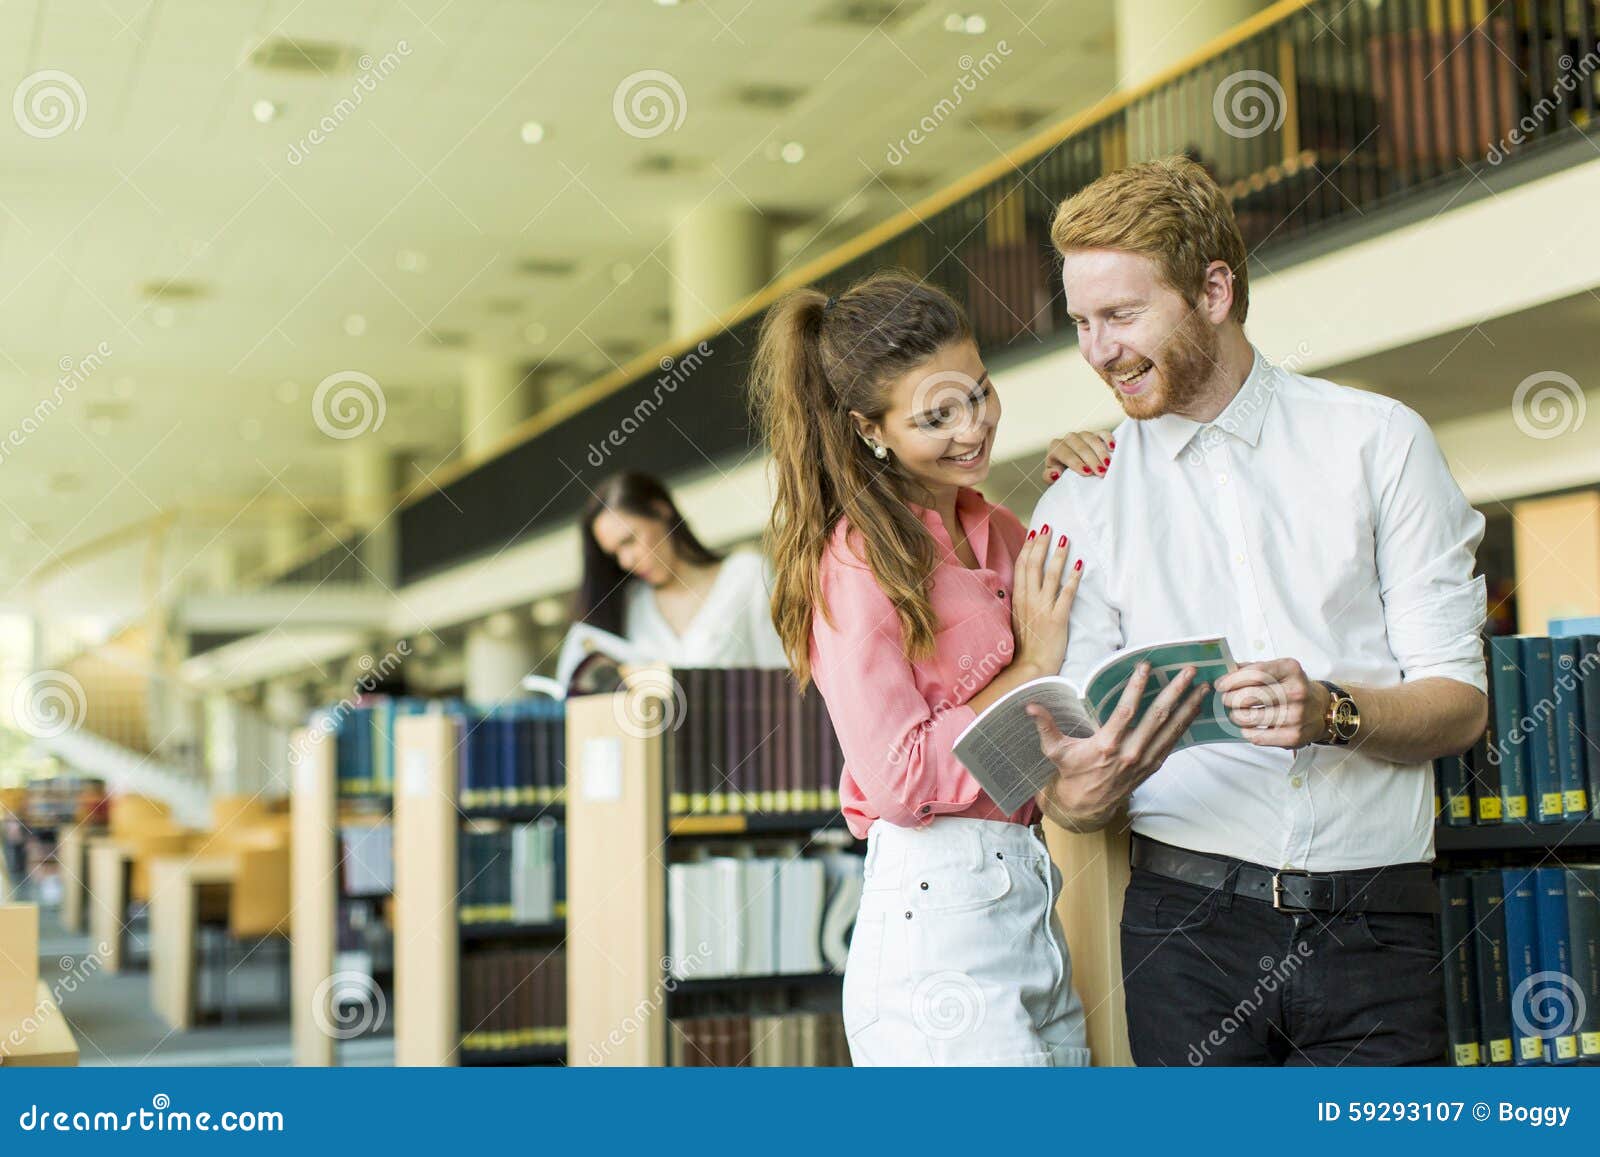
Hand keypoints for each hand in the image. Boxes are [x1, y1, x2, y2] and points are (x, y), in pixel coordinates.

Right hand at [1009, 525, 1080, 678]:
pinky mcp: (1057, 618)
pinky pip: (1066, 593)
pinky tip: (1080, 564)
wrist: (1030, 667)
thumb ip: (1020, 601)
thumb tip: (1024, 586)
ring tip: (1065, 539)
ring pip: (1050, 575)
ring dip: (1058, 555)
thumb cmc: (1025, 646)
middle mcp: (1028, 600)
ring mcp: (1042, 608)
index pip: (1021, 567)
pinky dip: (1073, 578)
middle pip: (1033, 565)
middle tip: (1050, 527)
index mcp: (1017, 599)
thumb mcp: (1017, 619)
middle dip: (1042, 544)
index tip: (1035, 533)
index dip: (1028, 548)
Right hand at [1028, 662, 1209, 829]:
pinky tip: (1196, 709)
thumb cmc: (1071, 772)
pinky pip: (1173, 742)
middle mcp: (1130, 753)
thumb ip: (1045, 726)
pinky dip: (1186, 724)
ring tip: (1202, 686)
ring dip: (1188, 706)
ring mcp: (1145, 760)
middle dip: (1175, 691)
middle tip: (1188, 671)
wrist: (1086, 806)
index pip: (1125, 712)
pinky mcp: (1153, 765)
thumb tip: (1030, 706)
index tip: (1146, 667)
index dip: (1136, 688)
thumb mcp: (1055, 750)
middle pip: (1157, 717)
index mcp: (1106, 746)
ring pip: (1171, 729)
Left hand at [1043, 430, 1113, 482]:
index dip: (1076, 463)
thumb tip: (1055, 473)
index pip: (1065, 453)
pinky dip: (1108, 439)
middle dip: (1091, 460)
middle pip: (1080, 447)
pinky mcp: (1095, 434)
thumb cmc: (1061, 474)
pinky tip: (1113, 448)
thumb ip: (1049, 477)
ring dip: (1101, 452)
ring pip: (1092, 439)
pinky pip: (1102, 433)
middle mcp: (1068, 438)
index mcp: (1055, 447)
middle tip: (1101, 472)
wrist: (1069, 468)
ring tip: (1108, 464)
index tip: (1087, 473)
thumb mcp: (1052, 478)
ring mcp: (1083, 435)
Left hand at [1214, 658, 1330, 747]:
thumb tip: (1224, 672)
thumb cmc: (1290, 687)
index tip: (1220, 685)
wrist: (1320, 709)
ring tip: (1236, 714)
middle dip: (1230, 699)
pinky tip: (1248, 727)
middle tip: (1227, 700)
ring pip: (1250, 717)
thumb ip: (1250, 669)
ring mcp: (1297, 715)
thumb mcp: (1276, 670)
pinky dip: (1247, 732)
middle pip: (1249, 696)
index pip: (1254, 673)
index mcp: (1291, 669)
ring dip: (1236, 716)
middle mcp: (1297, 691)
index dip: (1231, 680)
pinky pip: (1258, 736)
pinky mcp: (1295, 736)